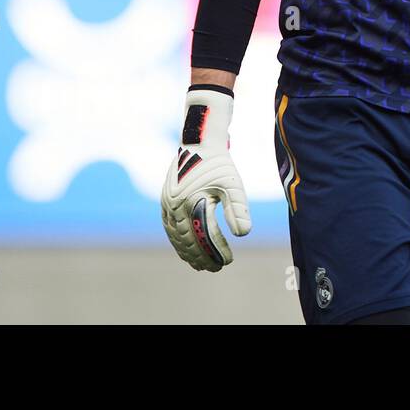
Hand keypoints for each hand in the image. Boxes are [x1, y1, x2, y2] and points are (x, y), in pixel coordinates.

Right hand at [160, 85, 250, 270]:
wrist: (200, 141)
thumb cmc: (220, 163)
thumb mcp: (233, 185)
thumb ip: (238, 209)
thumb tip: (243, 234)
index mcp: (191, 201)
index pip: (204, 236)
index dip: (215, 251)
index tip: (227, 261)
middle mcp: (175, 205)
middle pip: (188, 240)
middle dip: (201, 256)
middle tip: (216, 268)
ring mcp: (167, 203)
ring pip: (175, 236)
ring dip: (188, 252)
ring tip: (201, 265)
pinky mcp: (165, 200)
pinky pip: (169, 227)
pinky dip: (178, 240)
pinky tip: (187, 248)